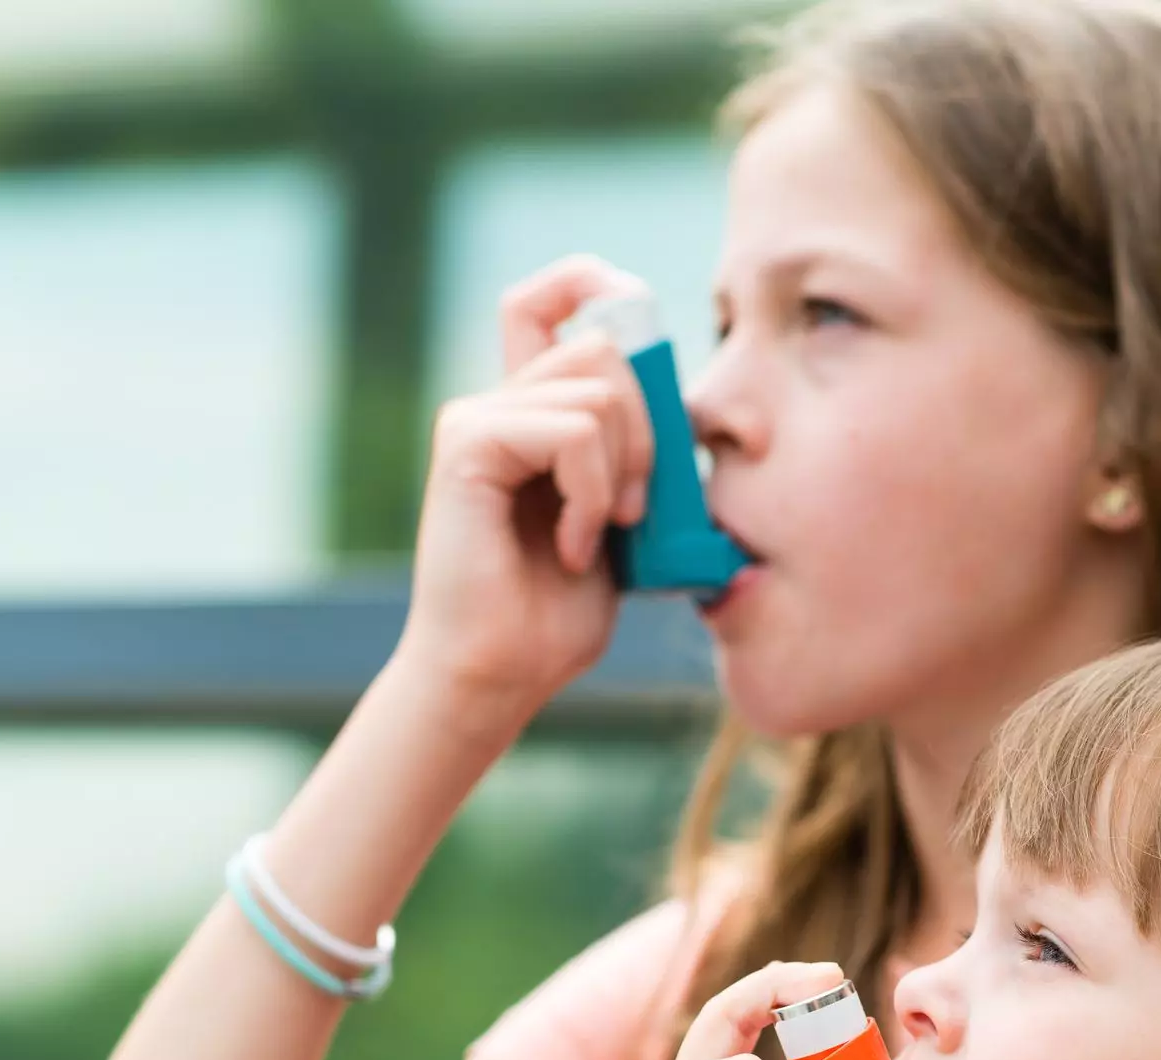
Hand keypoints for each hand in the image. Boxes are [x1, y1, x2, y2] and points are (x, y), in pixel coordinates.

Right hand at [396, 255, 656, 714]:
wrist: (497, 675)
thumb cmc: (554, 615)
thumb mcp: (622, 523)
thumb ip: (639, 458)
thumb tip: (694, 406)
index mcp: (532, 410)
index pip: (554, 296)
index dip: (598, 283)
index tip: (640, 322)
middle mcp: (498, 400)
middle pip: (604, 343)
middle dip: (648, 425)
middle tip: (633, 509)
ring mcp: (476, 417)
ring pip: (598, 389)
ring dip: (620, 472)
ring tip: (594, 535)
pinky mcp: (466, 443)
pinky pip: (570, 429)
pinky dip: (590, 493)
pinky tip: (569, 546)